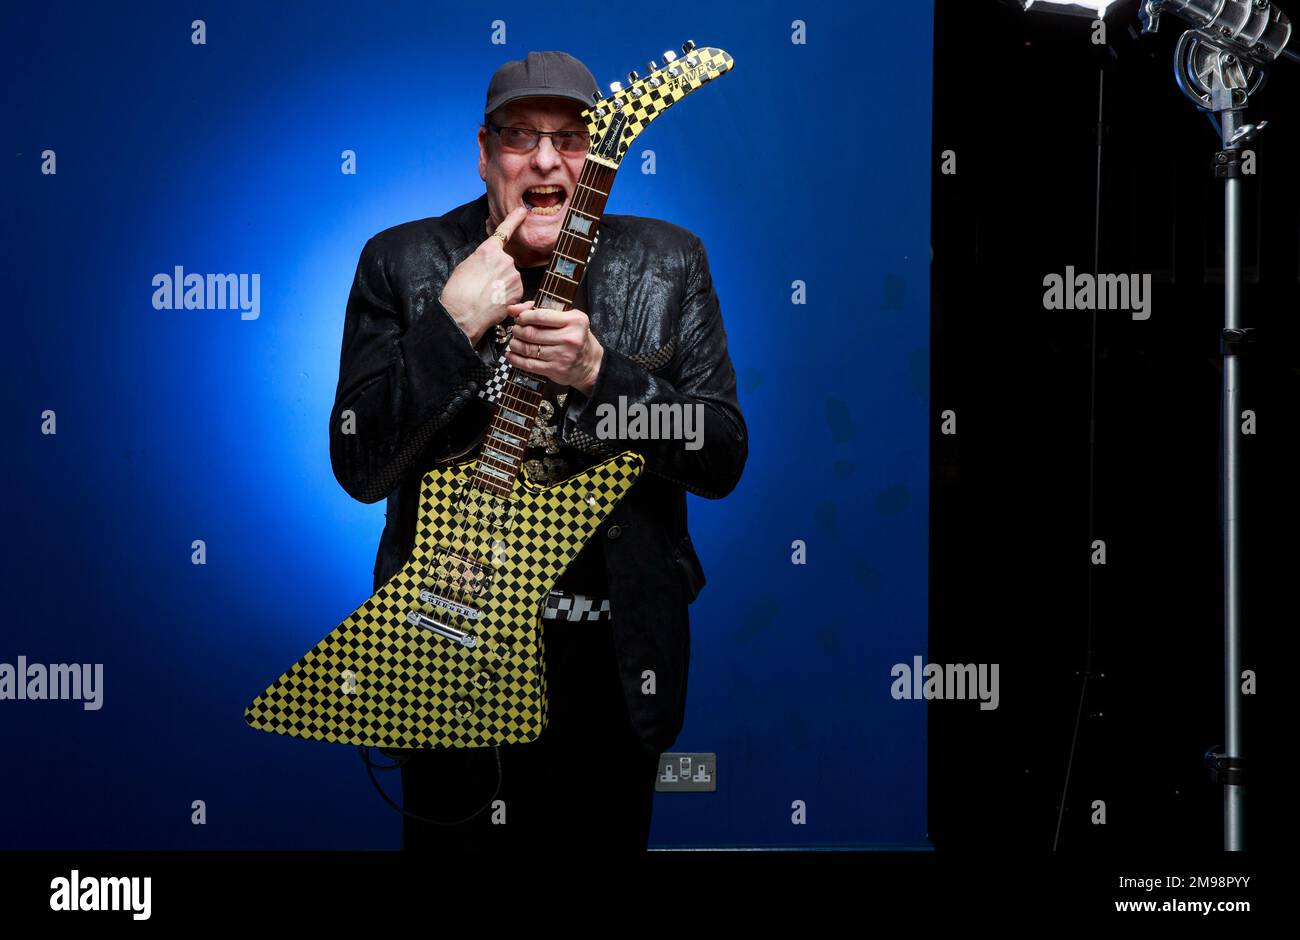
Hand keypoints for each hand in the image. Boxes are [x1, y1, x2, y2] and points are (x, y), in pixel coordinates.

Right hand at [438, 205, 529, 345]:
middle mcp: (505, 260)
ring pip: (511, 279)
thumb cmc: (457, 292)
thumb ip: (482, 260)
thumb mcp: (465, 266)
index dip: (514, 219)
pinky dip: (507, 298)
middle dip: (497, 274)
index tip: (523, 212)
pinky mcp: (519, 292)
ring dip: (502, 287)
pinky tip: (494, 304)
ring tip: (486, 296)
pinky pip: (515, 293)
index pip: (504, 230)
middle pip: (505, 264)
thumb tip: (489, 264)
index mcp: (488, 250)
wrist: (462, 315)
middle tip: (481, 287)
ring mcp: (514, 276)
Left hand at [505, 302, 603, 394]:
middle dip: (518, 331)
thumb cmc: (577, 338)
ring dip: (515, 344)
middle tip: (516, 330)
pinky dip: (516, 360)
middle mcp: (569, 338)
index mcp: (574, 321)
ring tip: (514, 342)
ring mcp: (562, 356)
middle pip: (532, 333)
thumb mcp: (567, 319)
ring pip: (528, 349)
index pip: (541, 316)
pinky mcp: (555, 369)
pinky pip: (529, 364)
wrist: (591, 364)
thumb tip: (513, 309)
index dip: (524, 316)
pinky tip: (512, 355)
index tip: (520, 318)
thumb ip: (541, 310)